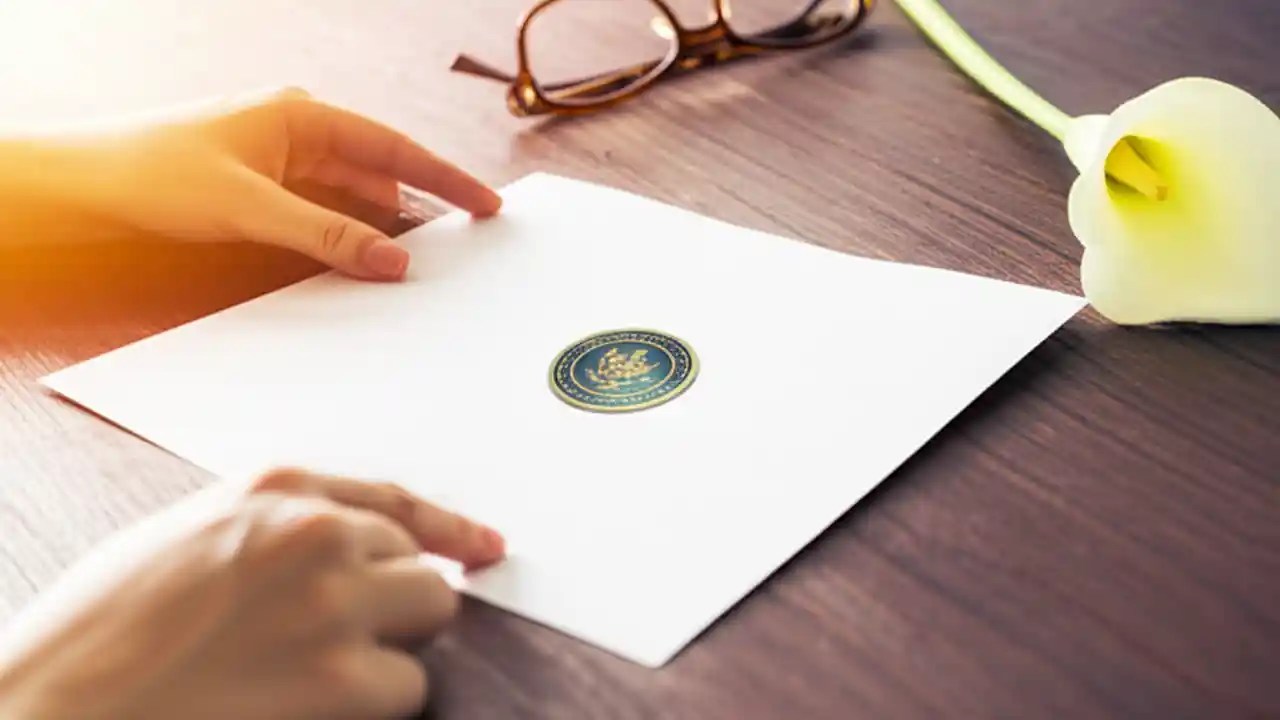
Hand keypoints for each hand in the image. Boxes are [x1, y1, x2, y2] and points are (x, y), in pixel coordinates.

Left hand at [0, 87, 500, 279]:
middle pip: (381, 170)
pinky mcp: (267, 184)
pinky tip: (363, 258)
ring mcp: (282, 157)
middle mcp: (299, 130)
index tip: (486, 204)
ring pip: (354, 193)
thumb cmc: (157, 173)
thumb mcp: (252, 208)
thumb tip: (393, 260)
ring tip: (419, 260)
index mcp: (302, 116)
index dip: (446, 177)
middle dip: (421, 206)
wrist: (88, 181)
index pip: (394, 147)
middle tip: (464, 244)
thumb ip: (328, 236)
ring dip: (382, 224)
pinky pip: (326, 208)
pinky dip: (349, 232)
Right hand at [0, 469, 505, 719]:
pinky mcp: (343, 676)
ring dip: (392, 649)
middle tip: (339, 639)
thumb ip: (270, 529)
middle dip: (394, 602)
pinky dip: (377, 703)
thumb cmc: (100, 633)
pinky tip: (312, 706)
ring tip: (314, 673)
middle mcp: (315, 531)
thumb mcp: (186, 538)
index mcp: (272, 488)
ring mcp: (334, 600)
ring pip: (429, 617)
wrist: (53, 707)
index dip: (448, 527)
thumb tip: (342, 548)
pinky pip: (409, 687)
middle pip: (419, 563)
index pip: (394, 499)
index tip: (485, 546)